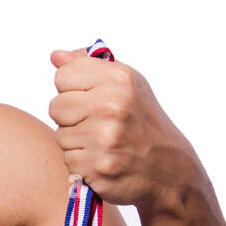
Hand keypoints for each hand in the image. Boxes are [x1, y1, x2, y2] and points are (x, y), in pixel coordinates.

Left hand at [47, 46, 195, 211]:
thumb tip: (55, 56)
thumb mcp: (126, 84)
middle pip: (55, 106)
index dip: (73, 89)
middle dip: (71, 116)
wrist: (169, 169)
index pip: (63, 76)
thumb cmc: (142, 121)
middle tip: (99, 124)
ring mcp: (104, 138)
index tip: (92, 98)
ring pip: (60, 135)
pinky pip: (68, 159)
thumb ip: (88, 66)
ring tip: (103, 142)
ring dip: (76, 141)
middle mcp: (112, 106)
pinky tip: (104, 159)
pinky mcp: (96, 166)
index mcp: (119, 79)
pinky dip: (82, 163)